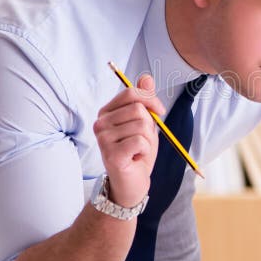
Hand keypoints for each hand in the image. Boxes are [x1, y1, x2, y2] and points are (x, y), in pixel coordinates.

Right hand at [93, 74, 165, 207]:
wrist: (131, 183)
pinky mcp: (111, 154)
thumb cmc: (137, 152)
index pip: (130, 93)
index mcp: (107, 112)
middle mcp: (100, 123)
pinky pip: (141, 142)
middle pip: (138, 110)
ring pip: (142, 126)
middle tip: (142, 141)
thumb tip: (146, 77)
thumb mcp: (145, 123)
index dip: (150, 99)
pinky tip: (135, 159)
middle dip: (150, 126)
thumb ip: (144, 101)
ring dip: (148, 141)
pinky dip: (145, 151)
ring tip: (138, 151)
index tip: (160, 111)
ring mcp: (103, 139)